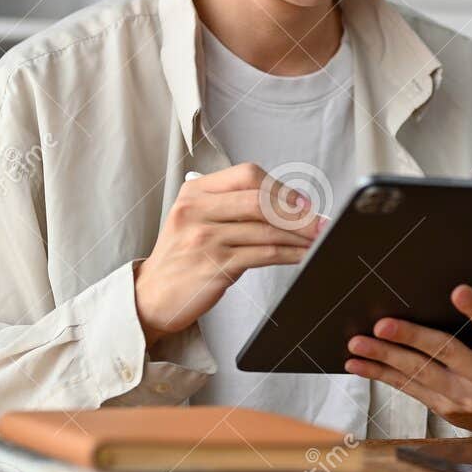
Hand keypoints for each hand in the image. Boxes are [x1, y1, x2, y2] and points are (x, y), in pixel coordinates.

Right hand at [133, 162, 322, 344]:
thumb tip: (287, 204)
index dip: (280, 188)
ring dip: (299, 235)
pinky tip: (301, 255)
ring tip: (317, 239)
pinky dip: (289, 254)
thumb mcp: (196, 219)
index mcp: (195, 192)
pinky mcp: (214, 266)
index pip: (246, 175)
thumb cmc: (182, 258)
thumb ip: (232, 205)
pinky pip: (263, 254)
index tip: (302, 202)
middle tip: (319, 222)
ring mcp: (204, 238)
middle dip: (296, 212)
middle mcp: (196, 210)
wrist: (152, 296)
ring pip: (265, 229)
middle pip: (259, 200)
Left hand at [344, 284, 471, 434]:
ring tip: (358, 343)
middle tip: (382, 325)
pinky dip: (381, 374)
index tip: (458, 291)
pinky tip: (358, 363)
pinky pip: (408, 388)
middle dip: (411, 338)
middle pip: (447, 352)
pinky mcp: (444, 409)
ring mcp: (465, 398)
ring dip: (385, 357)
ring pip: (420, 373)